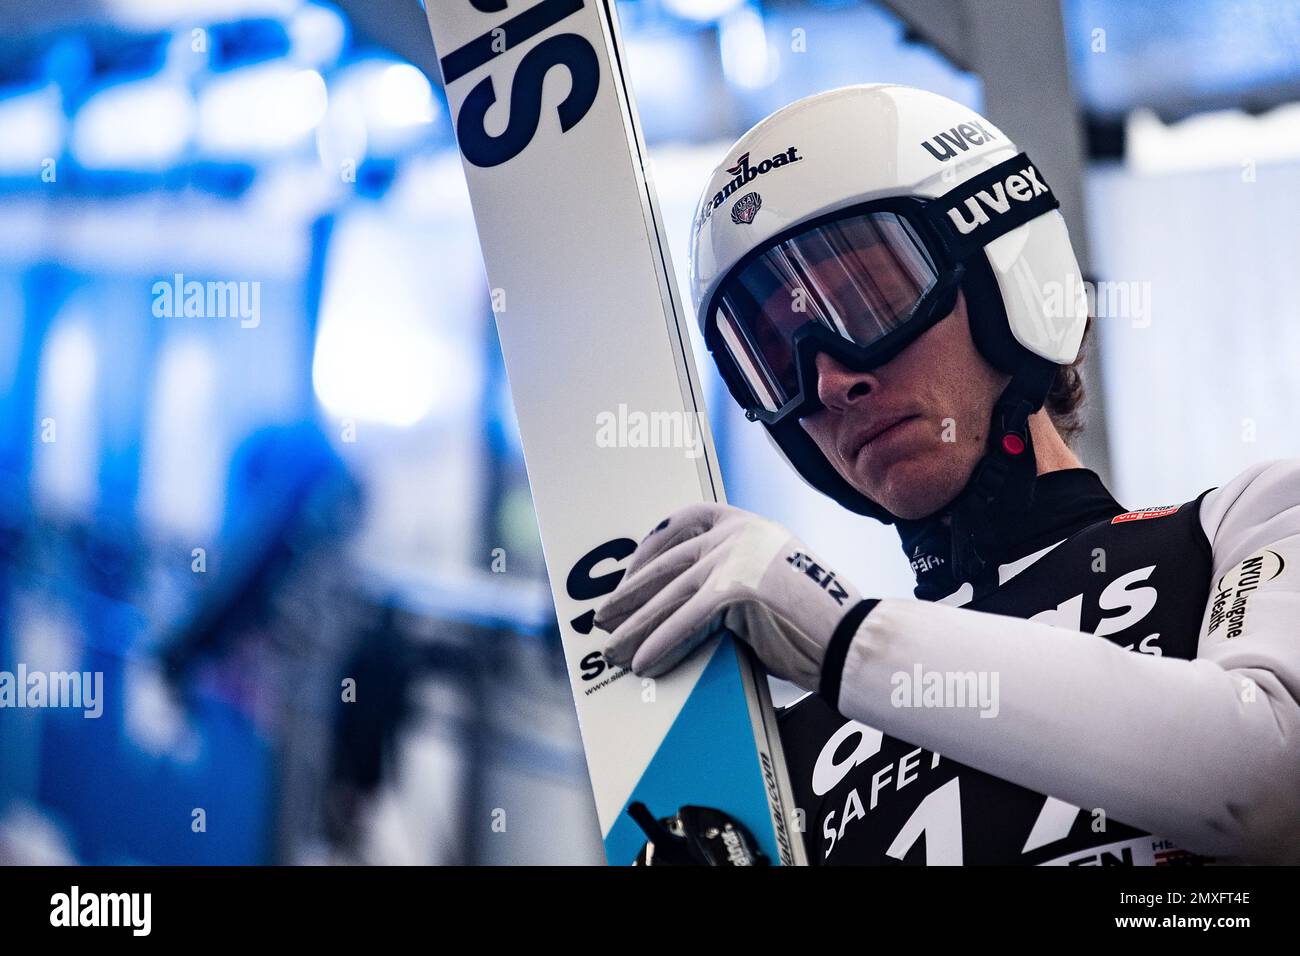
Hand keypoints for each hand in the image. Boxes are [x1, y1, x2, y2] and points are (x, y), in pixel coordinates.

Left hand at [592, 503, 863, 689]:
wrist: (852, 639)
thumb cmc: (812, 624)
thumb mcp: (763, 586)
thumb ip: (724, 585)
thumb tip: (671, 609)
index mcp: (747, 523)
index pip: (684, 521)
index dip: (650, 547)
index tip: (628, 572)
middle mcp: (738, 531)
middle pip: (667, 564)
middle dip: (630, 596)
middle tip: (603, 620)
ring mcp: (735, 556)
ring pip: (669, 594)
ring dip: (635, 626)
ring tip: (612, 651)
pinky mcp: (735, 587)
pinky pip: (686, 619)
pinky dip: (661, 643)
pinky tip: (644, 664)